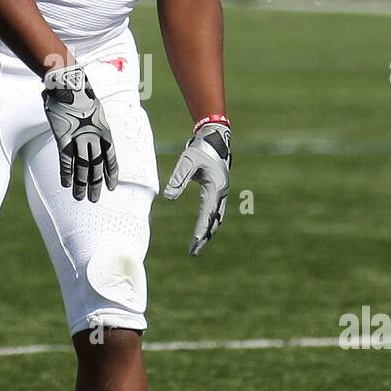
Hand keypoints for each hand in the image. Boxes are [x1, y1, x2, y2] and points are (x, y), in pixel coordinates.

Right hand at [42, 65, 117, 201]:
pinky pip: (66, 161)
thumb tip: (89, 130)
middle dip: (95, 184)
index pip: (111, 157)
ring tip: (80, 197)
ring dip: (81, 184)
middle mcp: (94, 137)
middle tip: (94, 198)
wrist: (70, 84)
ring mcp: (79, 139)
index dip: (111, 172)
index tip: (112, 186)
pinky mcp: (64, 138)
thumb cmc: (81, 94)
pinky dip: (66, 174)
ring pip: (82, 168)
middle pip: (96, 166)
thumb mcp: (95, 110)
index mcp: (104, 131)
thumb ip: (93, 124)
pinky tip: (67, 185)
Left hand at [163, 120, 230, 255]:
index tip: (195, 242)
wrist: (215, 138)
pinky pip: (216, 212)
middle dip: (204, 237)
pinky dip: (210, 223)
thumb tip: (168, 197)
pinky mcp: (219, 191)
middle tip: (193, 252)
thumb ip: (178, 179)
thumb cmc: (200, 149)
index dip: (201, 229)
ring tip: (197, 246)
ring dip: (208, 233)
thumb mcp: (187, 161)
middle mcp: (221, 193)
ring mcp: (222, 193)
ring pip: (217, 218)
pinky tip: (203, 231)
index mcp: (215, 188)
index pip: (208, 213)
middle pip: (214, 221)